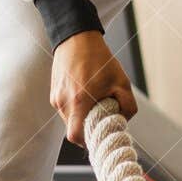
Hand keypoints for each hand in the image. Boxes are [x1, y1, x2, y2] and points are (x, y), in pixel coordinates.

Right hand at [51, 31, 137, 146]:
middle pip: (74, 129)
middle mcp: (63, 102)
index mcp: (79, 101)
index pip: (76, 136)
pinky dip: (76, 108)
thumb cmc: (100, 60)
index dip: (87, 141)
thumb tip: (124, 120)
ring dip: (82, 117)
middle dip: (88, 128)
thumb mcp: (122, 81)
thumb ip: (128, 105)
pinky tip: (85, 94)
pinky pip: (65, 109)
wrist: (77, 39)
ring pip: (69, 120)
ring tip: (94, 102)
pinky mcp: (53, 93)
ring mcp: (56, 98)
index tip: (99, 136)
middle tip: (102, 118)